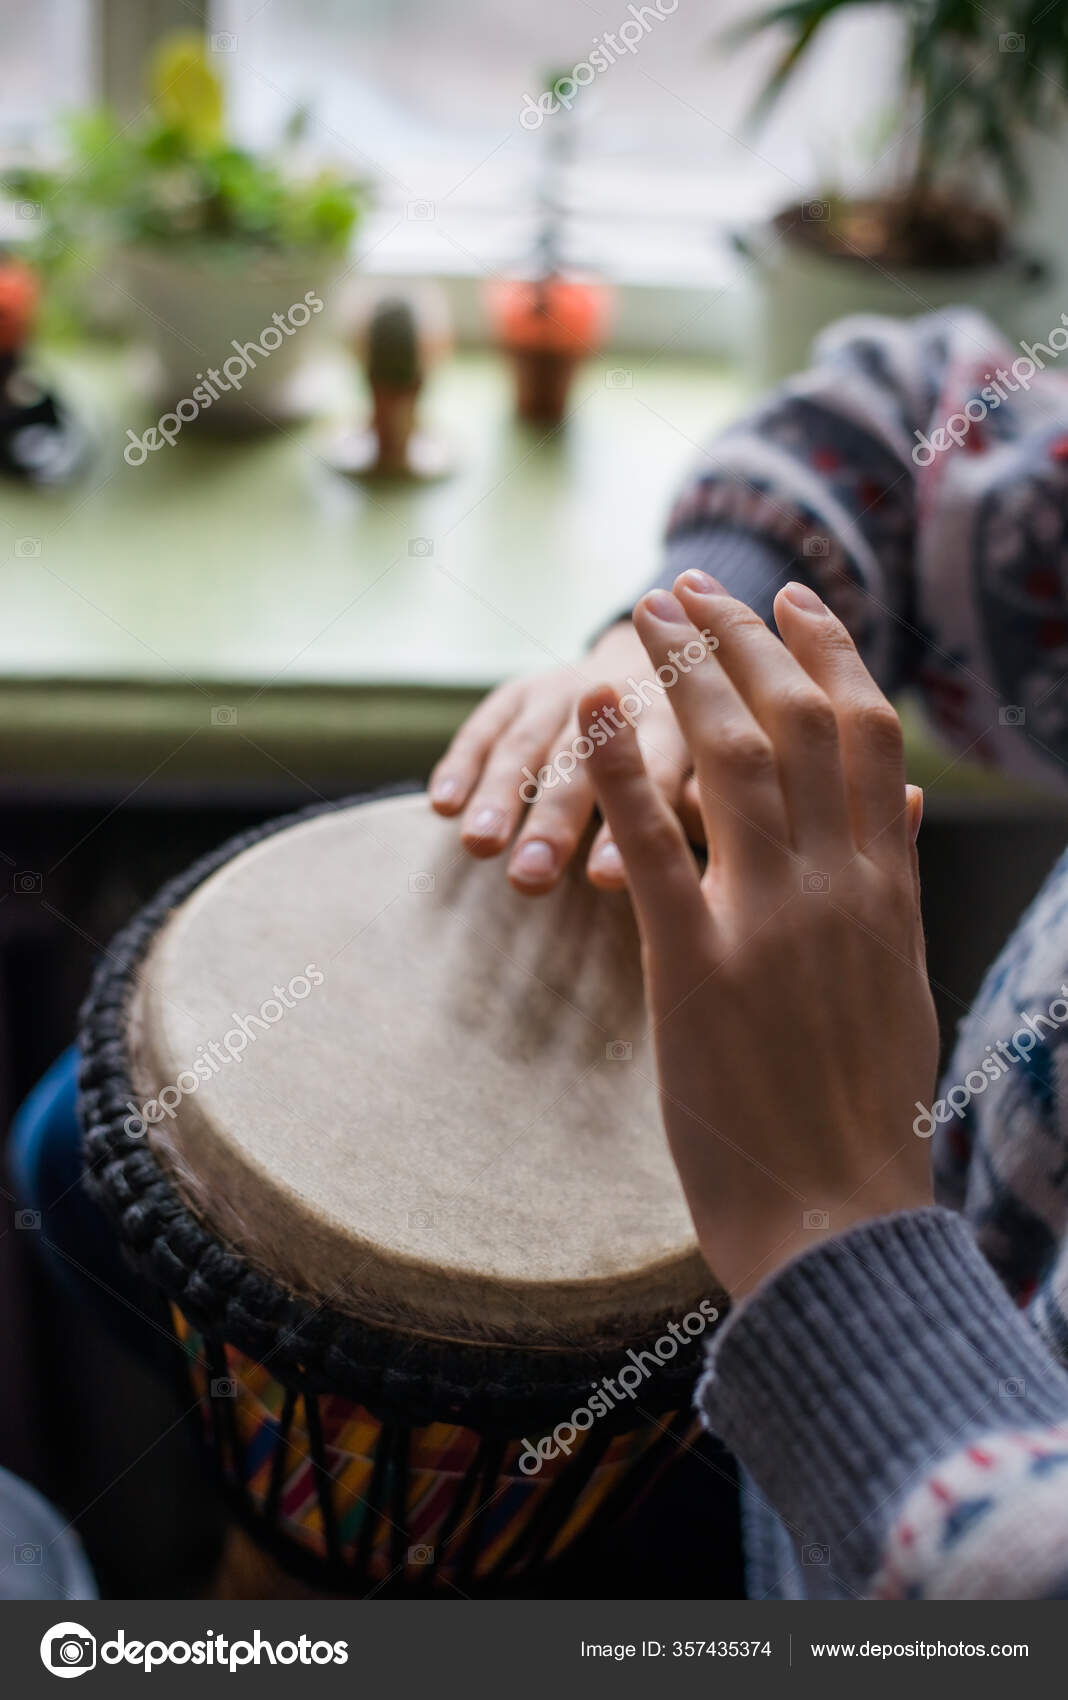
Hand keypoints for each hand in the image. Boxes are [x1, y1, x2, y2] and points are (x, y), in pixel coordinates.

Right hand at [429, 619, 702, 893]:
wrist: (666, 658)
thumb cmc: (700, 757)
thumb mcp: (719, 775)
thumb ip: (709, 810)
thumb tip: (711, 853)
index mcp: (684, 723)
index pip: (657, 771)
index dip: (631, 821)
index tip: (606, 878)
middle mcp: (622, 696)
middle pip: (584, 759)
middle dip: (554, 818)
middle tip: (530, 877)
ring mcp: (566, 690)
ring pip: (530, 743)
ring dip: (501, 794)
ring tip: (480, 847)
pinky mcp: (520, 692)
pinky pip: (486, 727)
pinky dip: (462, 765)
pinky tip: (442, 807)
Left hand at [581, 573, 936, 1299]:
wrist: (846, 1223)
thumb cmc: (867, 1114)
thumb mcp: (901, 982)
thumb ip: (891, 887)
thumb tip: (896, 809)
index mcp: (886, 886)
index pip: (868, 735)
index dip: (828, 652)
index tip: (791, 599)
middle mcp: (840, 885)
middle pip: (797, 721)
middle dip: (742, 638)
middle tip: (690, 586)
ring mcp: (772, 921)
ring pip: (735, 759)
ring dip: (686, 672)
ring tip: (643, 614)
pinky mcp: (699, 969)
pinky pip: (659, 846)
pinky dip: (618, 768)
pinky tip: (587, 707)